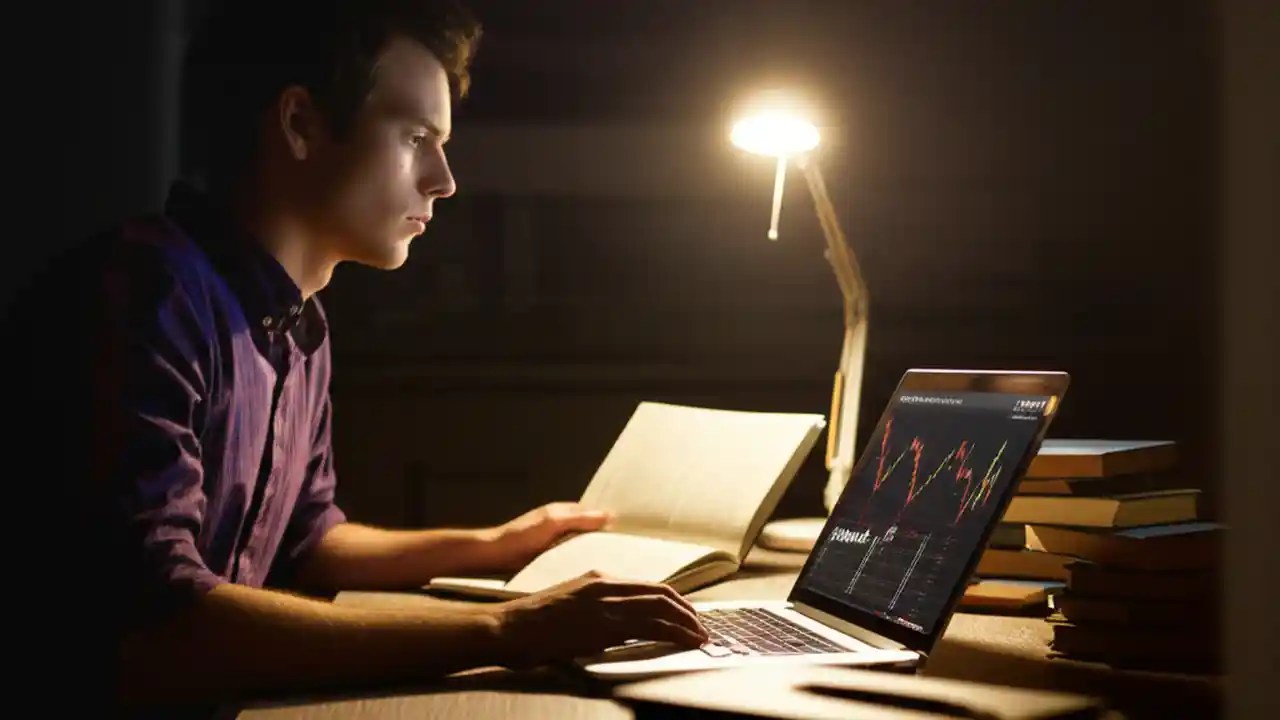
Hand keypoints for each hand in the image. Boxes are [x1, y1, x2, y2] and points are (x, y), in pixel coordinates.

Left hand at [488, 502, 612, 571]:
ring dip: (593, 551)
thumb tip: (610, 515)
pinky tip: (590, 571)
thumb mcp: (553, 523)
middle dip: (603, 537)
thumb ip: (580, 518)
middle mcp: (562, 524)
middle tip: (622, 553)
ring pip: (581, 544)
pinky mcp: (551, 556)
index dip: (607, 521)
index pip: (593, 513)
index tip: (626, 535)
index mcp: (564, 511)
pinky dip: (581, 561)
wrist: (496, 555)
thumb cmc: (523, 536)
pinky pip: (572, 557)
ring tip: (612, 564)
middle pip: (589, 529)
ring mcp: (556, 541)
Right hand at [491, 571, 709, 667]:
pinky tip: (686, 641)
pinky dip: (675, 633)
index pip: (646, 585)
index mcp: (597, 578)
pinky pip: (651, 626)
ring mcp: (606, 604)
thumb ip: (596, 609)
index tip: (685, 613)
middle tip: (700, 625)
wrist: (509, 627)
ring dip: (686, 623)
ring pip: (661, 607)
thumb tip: (619, 626)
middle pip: (660, 593)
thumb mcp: (570, 605)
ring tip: (701, 636)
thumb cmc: (532, 622)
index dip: (672, 599)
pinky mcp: (604, 624)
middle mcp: (605, 585)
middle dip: (686, 610)